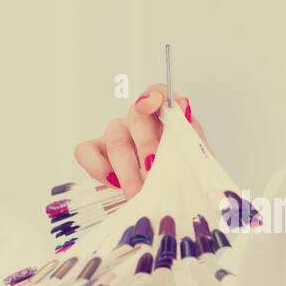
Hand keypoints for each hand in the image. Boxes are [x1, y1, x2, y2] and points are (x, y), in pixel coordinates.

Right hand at [73, 86, 212, 200]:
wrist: (165, 194)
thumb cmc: (178, 172)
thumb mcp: (194, 161)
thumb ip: (197, 151)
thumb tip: (200, 152)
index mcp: (162, 115)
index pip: (158, 92)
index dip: (157, 95)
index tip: (156, 103)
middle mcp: (137, 119)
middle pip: (137, 119)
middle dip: (147, 146)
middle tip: (155, 170)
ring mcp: (115, 134)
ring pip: (115, 140)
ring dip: (127, 169)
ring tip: (138, 193)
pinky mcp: (96, 152)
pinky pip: (86, 152)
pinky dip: (98, 168)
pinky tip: (114, 184)